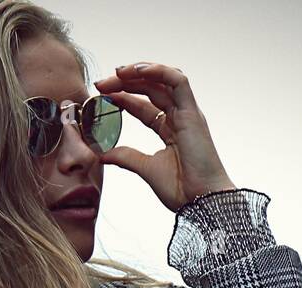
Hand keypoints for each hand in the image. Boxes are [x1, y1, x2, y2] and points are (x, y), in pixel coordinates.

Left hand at [92, 62, 235, 211]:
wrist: (201, 202)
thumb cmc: (182, 191)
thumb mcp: (146, 169)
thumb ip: (126, 158)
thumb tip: (102, 154)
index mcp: (170, 129)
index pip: (143, 106)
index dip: (122, 98)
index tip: (100, 97)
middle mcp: (179, 117)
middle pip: (150, 89)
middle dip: (124, 82)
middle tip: (101, 84)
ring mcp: (187, 113)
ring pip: (163, 79)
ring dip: (139, 72)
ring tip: (117, 72)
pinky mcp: (193, 112)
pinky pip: (178, 81)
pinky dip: (159, 71)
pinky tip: (137, 71)